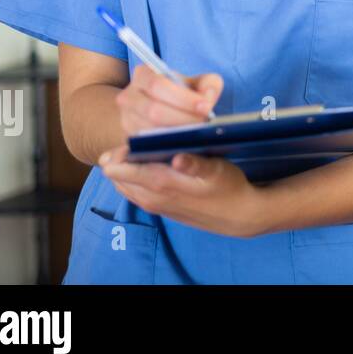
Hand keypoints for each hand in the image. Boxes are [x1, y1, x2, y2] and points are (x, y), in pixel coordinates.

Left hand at [99, 144, 265, 237]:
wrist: (236, 215)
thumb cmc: (228, 186)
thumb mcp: (217, 170)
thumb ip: (196, 163)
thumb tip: (178, 158)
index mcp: (161, 184)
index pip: (120, 169)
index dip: (120, 151)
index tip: (137, 138)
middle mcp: (150, 197)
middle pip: (116, 177)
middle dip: (121, 157)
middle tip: (142, 141)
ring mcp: (151, 205)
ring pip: (121, 185)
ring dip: (126, 168)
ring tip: (145, 151)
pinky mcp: (156, 209)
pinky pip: (132, 192)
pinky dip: (133, 177)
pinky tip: (149, 166)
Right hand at [116, 65, 222, 136]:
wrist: (160, 107)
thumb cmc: (182, 93)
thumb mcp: (198, 82)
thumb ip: (209, 84)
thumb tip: (208, 98)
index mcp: (143, 74)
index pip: (158, 85)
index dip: (182, 98)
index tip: (205, 107)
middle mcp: (128, 96)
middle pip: (154, 111)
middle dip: (183, 119)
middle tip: (204, 123)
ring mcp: (126, 118)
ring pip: (150, 130)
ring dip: (177, 134)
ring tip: (198, 132)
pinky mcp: (129, 138)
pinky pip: (148, 144)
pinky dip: (169, 144)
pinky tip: (186, 142)